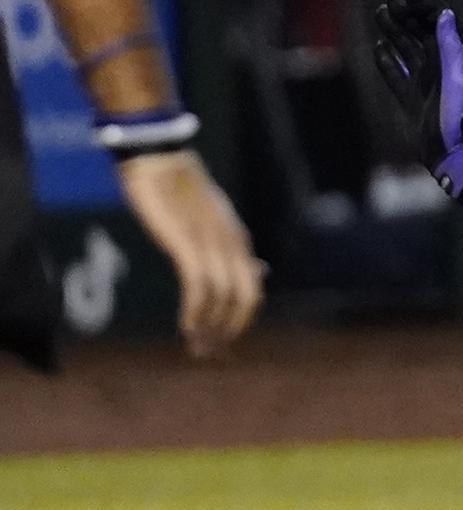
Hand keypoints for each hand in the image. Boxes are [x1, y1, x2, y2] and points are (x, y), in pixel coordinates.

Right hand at [113, 149, 263, 356]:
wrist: (158, 156)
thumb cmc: (179, 189)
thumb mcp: (211, 221)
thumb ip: (228, 249)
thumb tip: (256, 271)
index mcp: (238, 242)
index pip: (252, 292)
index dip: (240, 322)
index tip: (223, 344)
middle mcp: (232, 245)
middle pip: (245, 299)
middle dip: (230, 331)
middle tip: (209, 353)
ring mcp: (212, 242)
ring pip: (223, 297)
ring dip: (211, 327)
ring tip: (196, 346)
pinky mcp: (188, 240)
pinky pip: (200, 284)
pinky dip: (197, 310)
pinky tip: (187, 326)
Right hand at [369, 0, 462, 195]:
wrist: (457, 154)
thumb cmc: (461, 118)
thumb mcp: (459, 78)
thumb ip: (451, 46)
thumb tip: (444, 13)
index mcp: (456, 58)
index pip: (440, 23)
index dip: (423, 6)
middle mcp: (442, 68)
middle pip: (422, 32)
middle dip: (407, 14)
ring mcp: (426, 84)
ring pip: (408, 50)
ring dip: (395, 31)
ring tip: (380, 13)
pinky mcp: (412, 101)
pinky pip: (397, 75)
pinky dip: (387, 61)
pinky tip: (378, 48)